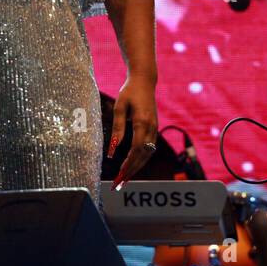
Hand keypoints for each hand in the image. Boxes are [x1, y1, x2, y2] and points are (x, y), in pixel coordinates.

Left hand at [108, 75, 157, 189]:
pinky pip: (149, 149)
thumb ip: (117, 129)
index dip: (128, 165)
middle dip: (131, 171)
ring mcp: (155, 129)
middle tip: (118, 184)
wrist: (145, 81)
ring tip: (124, 179)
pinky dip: (141, 160)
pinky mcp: (154, 129)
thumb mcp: (119, 107)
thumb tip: (111, 151)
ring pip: (147, 155)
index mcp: (142, 123)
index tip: (118, 176)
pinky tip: (132, 166)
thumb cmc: (129, 92)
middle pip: (143, 156)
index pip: (136, 150)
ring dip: (136, 168)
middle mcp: (151, 128)